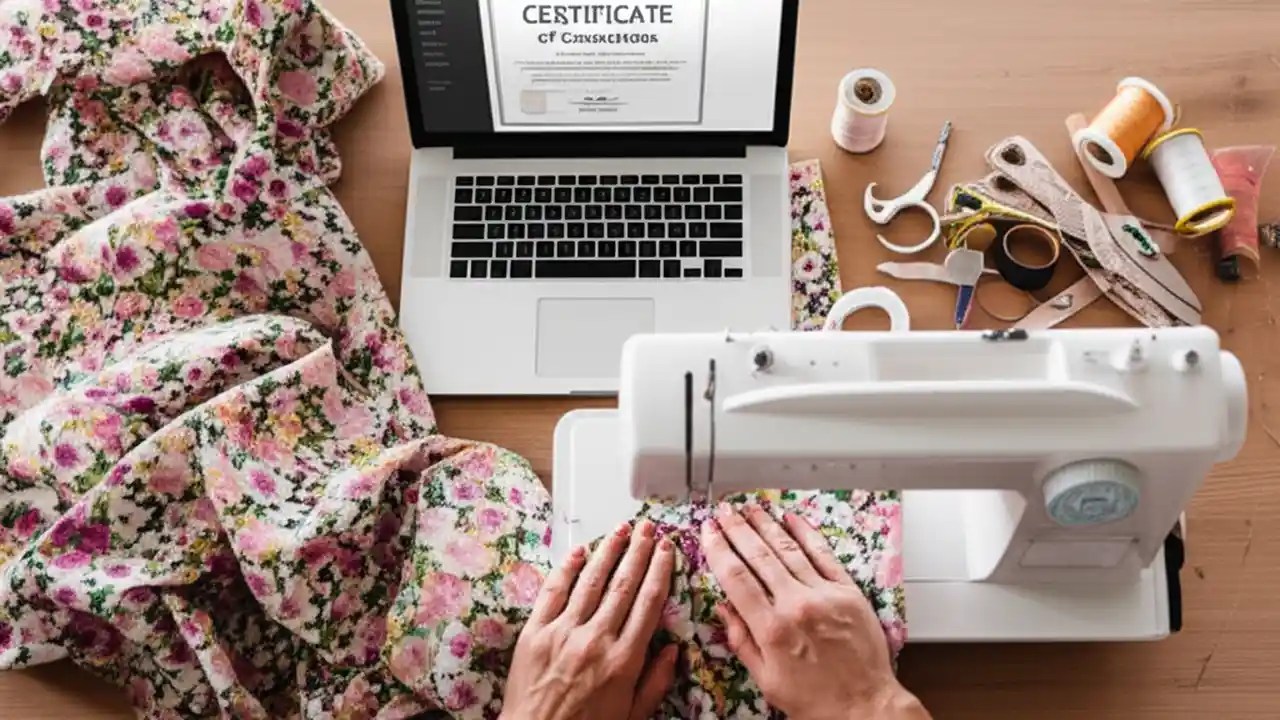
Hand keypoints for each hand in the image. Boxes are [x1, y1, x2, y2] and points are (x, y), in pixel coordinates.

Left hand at [500, 520, 677, 719]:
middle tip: (649, 528)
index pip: (648, 603)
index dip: (660, 571)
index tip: (667, 550)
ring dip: (608, 551)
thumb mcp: (633, 716)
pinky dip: (567, 569)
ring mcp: (562, 634)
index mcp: (624, 661)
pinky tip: (579, 551)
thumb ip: (655, 682)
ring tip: (622, 529)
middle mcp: (595, 640)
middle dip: (639, 551)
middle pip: (623, 585)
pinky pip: (553, 593)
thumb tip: (673, 649)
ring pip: (590, 582)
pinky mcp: (535, 634)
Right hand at [702, 504, 928, 719]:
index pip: (736, 578)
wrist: (865, 706)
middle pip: (759, 557)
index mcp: (772, 630)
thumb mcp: (767, 680)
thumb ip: (743, 641)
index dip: (718, 550)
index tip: (708, 532)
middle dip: (737, 529)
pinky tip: (791, 518)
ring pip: (788, 550)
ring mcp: (824, 595)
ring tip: (750, 508)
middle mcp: (797, 606)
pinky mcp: (848, 592)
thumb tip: (723, 609)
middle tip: (723, 511)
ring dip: (765, 525)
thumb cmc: (816, 701)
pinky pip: (823, 555)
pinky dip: (806, 533)